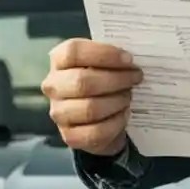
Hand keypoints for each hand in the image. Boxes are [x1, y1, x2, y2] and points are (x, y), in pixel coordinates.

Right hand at [41, 38, 142, 156]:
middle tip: (136, 77)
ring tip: (128, 96)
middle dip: (116, 79)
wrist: (97, 115)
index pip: (73, 52)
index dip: (103, 54)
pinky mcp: (70, 136)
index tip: (128, 59)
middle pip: (82, 81)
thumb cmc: (101, 80)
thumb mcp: (103, 62)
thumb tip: (131, 58)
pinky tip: (124, 114)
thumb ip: (112, 55)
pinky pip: (97, 132)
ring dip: (117, 101)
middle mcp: (53, 86)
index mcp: (59, 61)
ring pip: (90, 108)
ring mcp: (59, 113)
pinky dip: (116, 123)